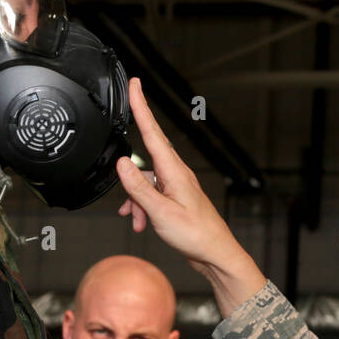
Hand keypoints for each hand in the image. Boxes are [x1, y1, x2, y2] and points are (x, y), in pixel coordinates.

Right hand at [115, 78, 265, 316]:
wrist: (215, 255)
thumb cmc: (195, 235)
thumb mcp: (161, 212)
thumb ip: (138, 188)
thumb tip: (122, 163)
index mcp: (174, 171)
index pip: (153, 132)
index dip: (141, 106)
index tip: (135, 84)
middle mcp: (176, 174)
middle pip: (144, 160)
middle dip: (131, 177)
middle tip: (132, 195)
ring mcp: (176, 185)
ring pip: (144, 183)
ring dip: (136, 201)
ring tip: (139, 221)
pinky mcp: (175, 198)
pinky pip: (151, 194)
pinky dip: (142, 207)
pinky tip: (141, 222)